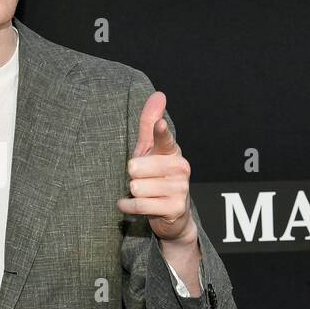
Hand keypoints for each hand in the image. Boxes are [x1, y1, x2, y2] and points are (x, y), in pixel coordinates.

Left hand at [116, 90, 196, 242]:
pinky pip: (139, 205)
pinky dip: (129, 206)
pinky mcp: (175, 208)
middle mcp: (180, 167)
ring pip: (137, 187)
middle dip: (132, 177)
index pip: (164, 139)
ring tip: (144, 193)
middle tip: (142, 180)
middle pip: (135, 168)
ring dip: (133, 193)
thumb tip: (159, 94)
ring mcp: (180, 188)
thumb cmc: (155, 176)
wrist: (171, 213)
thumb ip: (150, 123)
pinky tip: (133, 204)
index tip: (159, 126)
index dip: (160, 132)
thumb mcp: (149, 149)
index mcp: (172, 151)